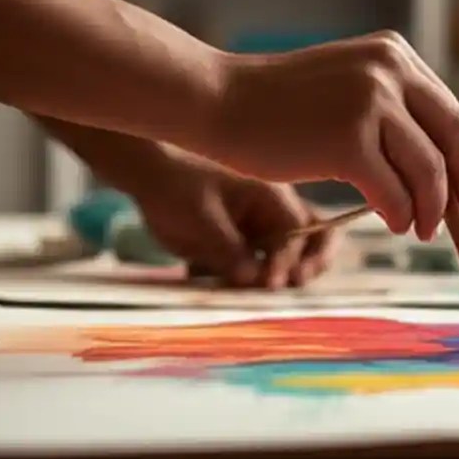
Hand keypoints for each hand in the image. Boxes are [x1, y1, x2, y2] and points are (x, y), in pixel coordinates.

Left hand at [125, 148, 335, 288]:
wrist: (148, 171)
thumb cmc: (177, 184)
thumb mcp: (200, 217)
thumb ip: (227, 248)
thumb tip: (252, 278)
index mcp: (270, 196)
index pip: (295, 232)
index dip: (286, 260)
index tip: (272, 283)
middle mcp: (271, 212)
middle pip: (310, 239)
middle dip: (309, 263)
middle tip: (295, 282)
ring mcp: (256, 227)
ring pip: (285, 255)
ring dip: (277, 274)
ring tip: (257, 287)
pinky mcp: (238, 241)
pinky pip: (251, 264)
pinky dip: (243, 276)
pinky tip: (208, 273)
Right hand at [203, 31, 458, 240]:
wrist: (219, 101)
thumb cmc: (279, 106)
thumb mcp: (348, 89)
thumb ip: (392, 112)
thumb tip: (441, 172)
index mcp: (394, 54)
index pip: (450, 113)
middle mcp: (389, 70)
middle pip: (450, 139)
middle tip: (458, 217)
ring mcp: (370, 103)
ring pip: (427, 170)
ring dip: (429, 208)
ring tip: (418, 228)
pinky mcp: (349, 141)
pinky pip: (393, 192)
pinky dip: (400, 214)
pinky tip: (394, 223)